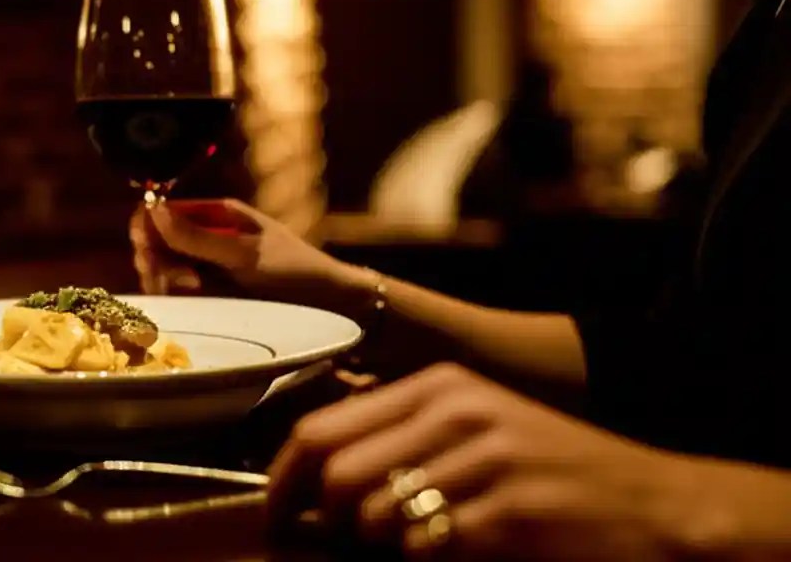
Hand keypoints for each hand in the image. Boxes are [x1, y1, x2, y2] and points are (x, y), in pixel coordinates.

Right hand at [129, 198, 355, 307]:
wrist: (332, 308)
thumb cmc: (294, 273)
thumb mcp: (245, 254)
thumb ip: (197, 238)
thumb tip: (152, 210)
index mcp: (216, 215)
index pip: (160, 213)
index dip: (146, 231)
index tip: (149, 252)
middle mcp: (207, 239)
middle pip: (155, 245)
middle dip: (156, 261)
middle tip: (182, 280)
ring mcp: (208, 269)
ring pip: (162, 274)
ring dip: (167, 283)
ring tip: (195, 292)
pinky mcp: (212, 298)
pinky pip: (179, 296)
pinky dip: (178, 300)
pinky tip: (196, 304)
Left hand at [268, 363, 696, 560]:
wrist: (655, 507)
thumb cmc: (554, 475)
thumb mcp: (476, 432)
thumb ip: (400, 441)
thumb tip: (311, 481)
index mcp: (438, 387)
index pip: (320, 427)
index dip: (282, 479)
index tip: (276, 515)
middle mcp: (457, 411)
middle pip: (334, 472)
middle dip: (320, 521)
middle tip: (329, 545)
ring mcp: (486, 459)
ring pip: (372, 516)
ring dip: (375, 549)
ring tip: (409, 549)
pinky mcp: (511, 511)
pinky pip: (425, 549)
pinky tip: (455, 554)